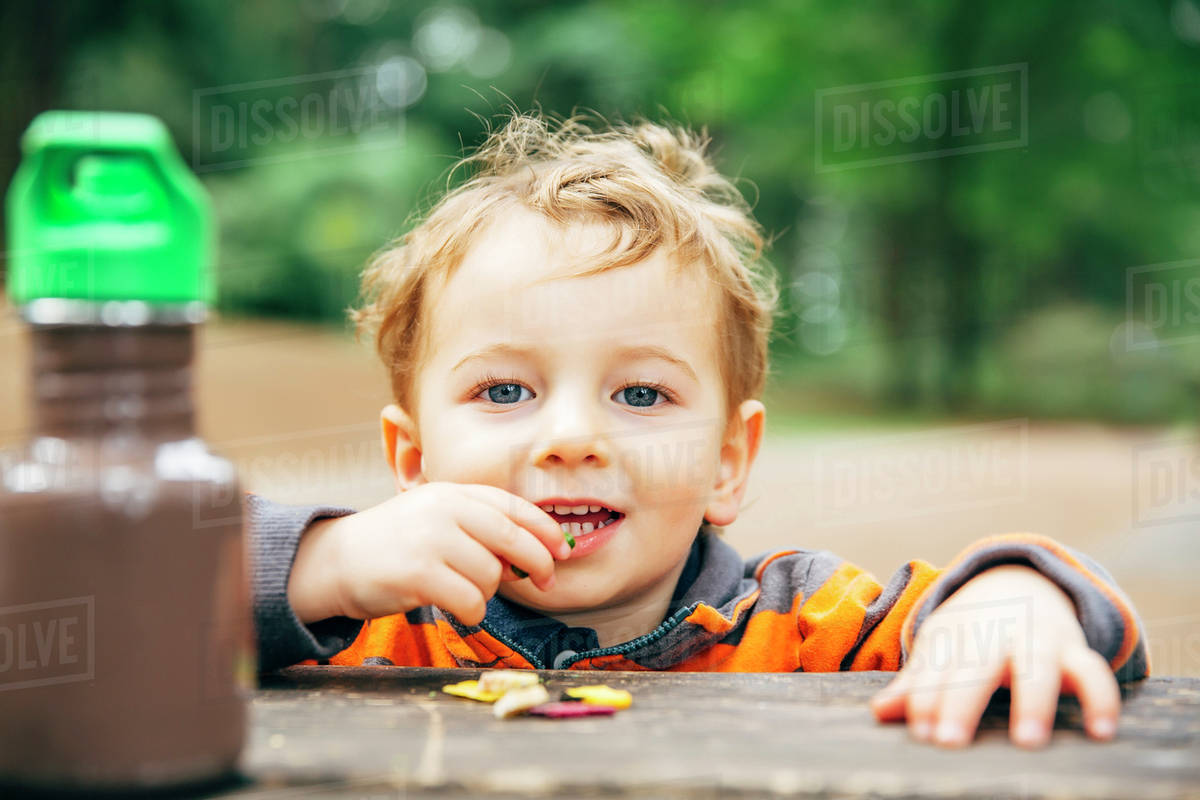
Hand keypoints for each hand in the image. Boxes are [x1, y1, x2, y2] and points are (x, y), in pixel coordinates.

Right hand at [287, 482, 569, 624]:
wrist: (334, 561)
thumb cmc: (395, 545)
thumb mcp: (436, 519)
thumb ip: (478, 528)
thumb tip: (532, 558)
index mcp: (452, 493)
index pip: (512, 506)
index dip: (545, 529)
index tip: (564, 549)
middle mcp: (443, 510)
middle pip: (512, 539)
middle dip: (538, 563)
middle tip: (545, 582)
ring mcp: (430, 540)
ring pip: (491, 575)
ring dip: (487, 593)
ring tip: (463, 591)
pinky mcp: (418, 573)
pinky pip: (471, 600)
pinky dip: (472, 612)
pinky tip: (456, 608)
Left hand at [869, 565, 1120, 747]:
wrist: (1017, 582)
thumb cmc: (970, 632)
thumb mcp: (941, 649)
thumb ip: (916, 683)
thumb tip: (878, 713)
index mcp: (955, 637)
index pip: (935, 670)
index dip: (925, 699)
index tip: (921, 732)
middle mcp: (994, 636)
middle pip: (975, 669)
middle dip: (960, 702)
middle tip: (949, 742)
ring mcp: (1037, 639)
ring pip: (1035, 667)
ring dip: (1031, 701)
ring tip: (1027, 741)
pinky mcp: (1075, 650)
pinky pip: (1094, 672)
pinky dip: (1102, 698)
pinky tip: (1102, 732)